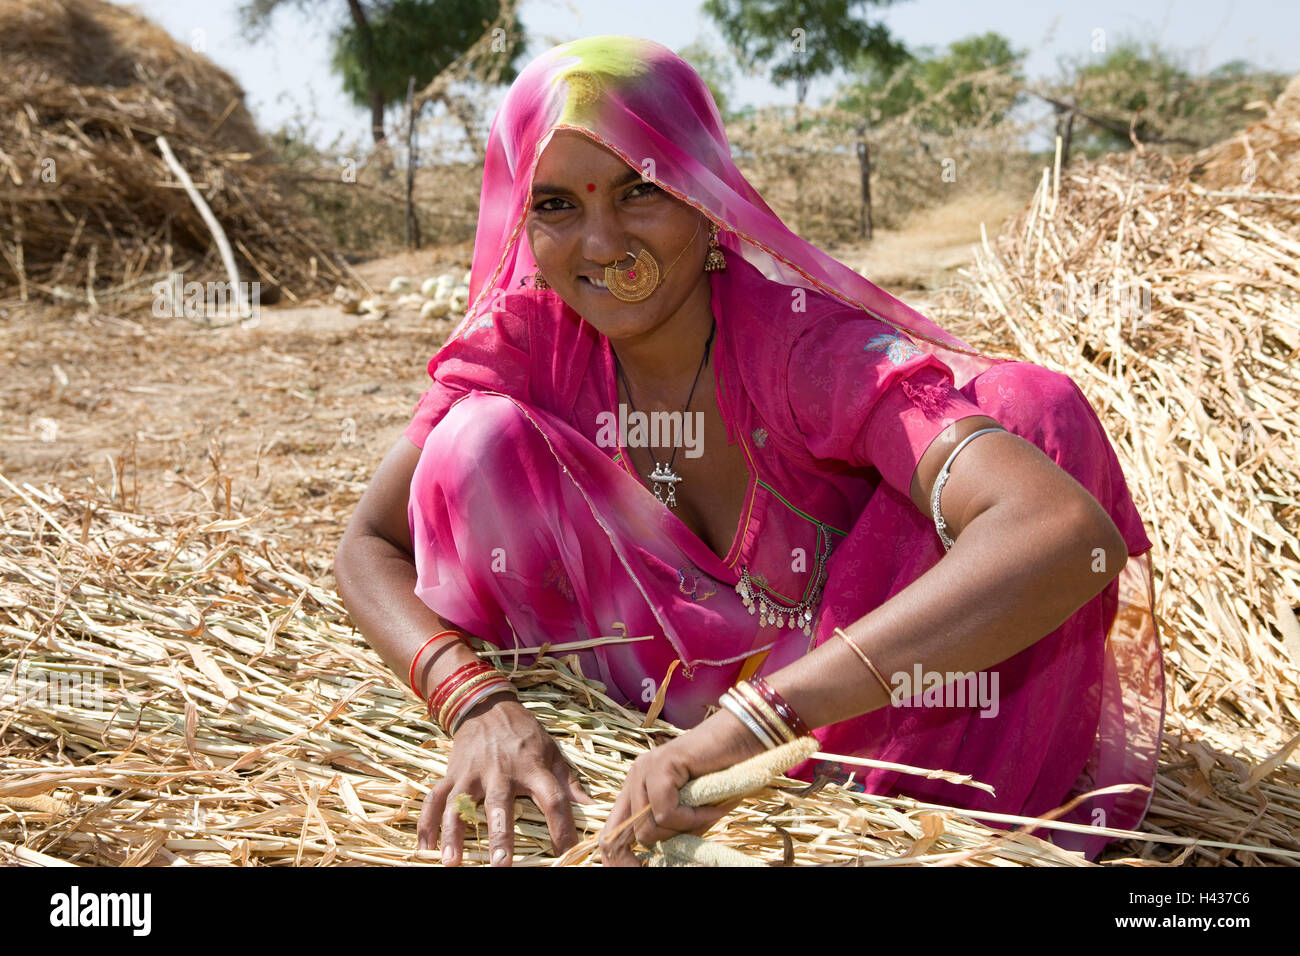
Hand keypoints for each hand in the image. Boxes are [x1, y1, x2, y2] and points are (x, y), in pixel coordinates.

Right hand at [417, 695, 593, 865]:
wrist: (487, 704)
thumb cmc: (524, 733)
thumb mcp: (551, 750)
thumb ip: (569, 781)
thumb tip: (591, 807)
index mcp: (532, 767)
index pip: (552, 798)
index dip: (561, 825)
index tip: (565, 852)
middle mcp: (501, 771)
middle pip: (500, 804)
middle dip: (500, 835)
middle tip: (500, 864)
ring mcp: (472, 772)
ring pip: (459, 804)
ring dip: (454, 833)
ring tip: (452, 861)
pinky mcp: (452, 773)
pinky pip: (435, 799)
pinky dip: (427, 823)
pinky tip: (425, 847)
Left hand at [598, 707, 765, 865]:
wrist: (744, 737)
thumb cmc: (724, 776)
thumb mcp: (692, 814)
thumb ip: (672, 831)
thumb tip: (659, 857)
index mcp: (637, 788)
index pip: (611, 834)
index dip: (620, 860)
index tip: (641, 870)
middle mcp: (635, 777)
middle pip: (629, 835)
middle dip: (662, 844)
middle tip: (693, 833)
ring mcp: (645, 769)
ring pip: (648, 827)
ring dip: (684, 828)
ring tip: (708, 809)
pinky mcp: (660, 766)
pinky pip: (667, 813)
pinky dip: (693, 818)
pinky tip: (711, 804)